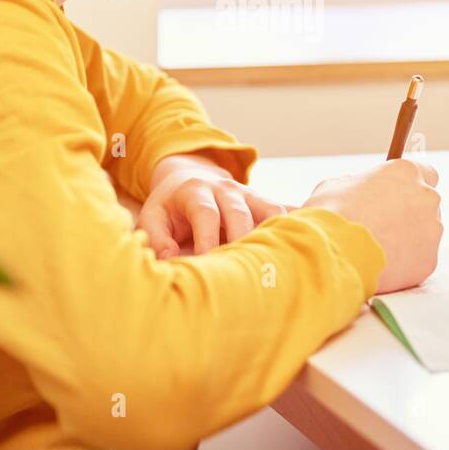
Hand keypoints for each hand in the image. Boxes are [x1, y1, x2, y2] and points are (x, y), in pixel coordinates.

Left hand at [137, 153, 289, 258]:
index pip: (205, 213)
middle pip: (239, 212)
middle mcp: (224, 188)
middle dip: (241, 241)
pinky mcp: (262, 202)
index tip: (209, 265)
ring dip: (272, 236)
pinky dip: (291, 229)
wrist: (189, 178)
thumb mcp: (152, 217)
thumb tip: (169, 259)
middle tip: (242, 271)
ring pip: (268, 210)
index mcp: (194, 190)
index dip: (208, 239)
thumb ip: (154, 237)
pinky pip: (282, 213)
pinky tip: (296, 251)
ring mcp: (247, 193)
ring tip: (273, 264)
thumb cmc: (169, 208)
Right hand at [303, 158, 442, 293]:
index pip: (425, 172)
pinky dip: (405, 263)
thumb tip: (356, 191)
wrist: (337, 255)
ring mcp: (432, 230)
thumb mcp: (335, 187)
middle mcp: (426, 198)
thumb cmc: (333, 215)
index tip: (399, 193)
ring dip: (407, 239)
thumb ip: (355, 186)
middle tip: (383, 225)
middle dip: (409, 213)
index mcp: (405, 173)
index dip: (409, 185)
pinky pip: (419, 260)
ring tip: (376, 249)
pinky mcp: (430, 260)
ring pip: (424, 234)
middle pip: (425, 204)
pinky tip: (382, 266)